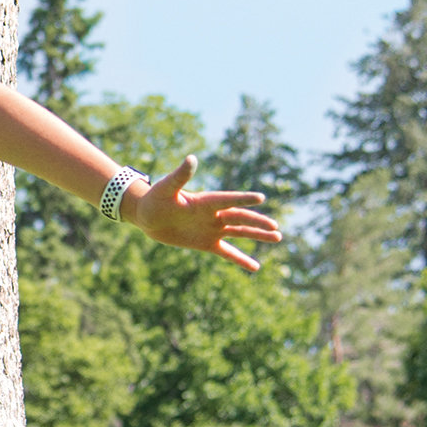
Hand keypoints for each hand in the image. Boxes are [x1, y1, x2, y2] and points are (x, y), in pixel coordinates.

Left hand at [128, 157, 282, 273]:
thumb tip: (191, 158)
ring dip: (257, 236)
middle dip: (256, 222)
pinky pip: (227, 252)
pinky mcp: (206, 243)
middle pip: (239, 218)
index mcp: (206, 200)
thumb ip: (180, 176)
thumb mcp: (166, 188)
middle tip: (275, 227)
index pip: (228, 199)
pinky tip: (255, 267)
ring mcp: (212, 229)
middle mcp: (213, 214)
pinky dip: (241, 259)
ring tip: (278, 237)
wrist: (148, 216)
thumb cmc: (156, 198)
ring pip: (239, 233)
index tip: (260, 198)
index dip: (242, 199)